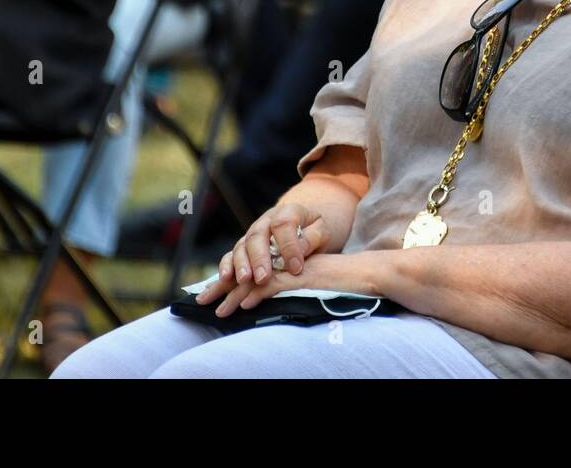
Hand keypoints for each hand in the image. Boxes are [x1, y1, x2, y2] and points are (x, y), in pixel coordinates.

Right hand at [195, 202, 330, 314]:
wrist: (302, 223)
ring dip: (241, 264)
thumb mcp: (321, 229)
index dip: (289, 246)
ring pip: (242, 246)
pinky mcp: (244, 248)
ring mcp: (252, 234)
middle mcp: (265, 221)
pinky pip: (231, 255)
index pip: (284, 225)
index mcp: (287, 212)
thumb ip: (312, 237)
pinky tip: (225, 278)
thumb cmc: (313, 229)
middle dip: (259, 258)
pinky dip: (226, 266)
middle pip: (257, 236)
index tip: (295, 268)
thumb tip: (298, 251)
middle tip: (262, 277)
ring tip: (245, 280)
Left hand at [198, 251, 382, 317]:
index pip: (253, 267)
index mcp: (285, 260)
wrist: (368, 273)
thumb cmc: (344, 281)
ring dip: (234, 294)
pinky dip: (256, 295)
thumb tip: (271, 299)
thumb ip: (292, 285)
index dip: (231, 279)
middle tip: (203, 299)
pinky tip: (243, 306)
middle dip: (223, 285)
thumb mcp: (313, 282)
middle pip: (248, 270)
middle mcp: (286, 260)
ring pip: (256, 278)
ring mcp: (292, 267)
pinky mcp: (301, 277)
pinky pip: (273, 285)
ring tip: (218, 310)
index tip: (215, 291)